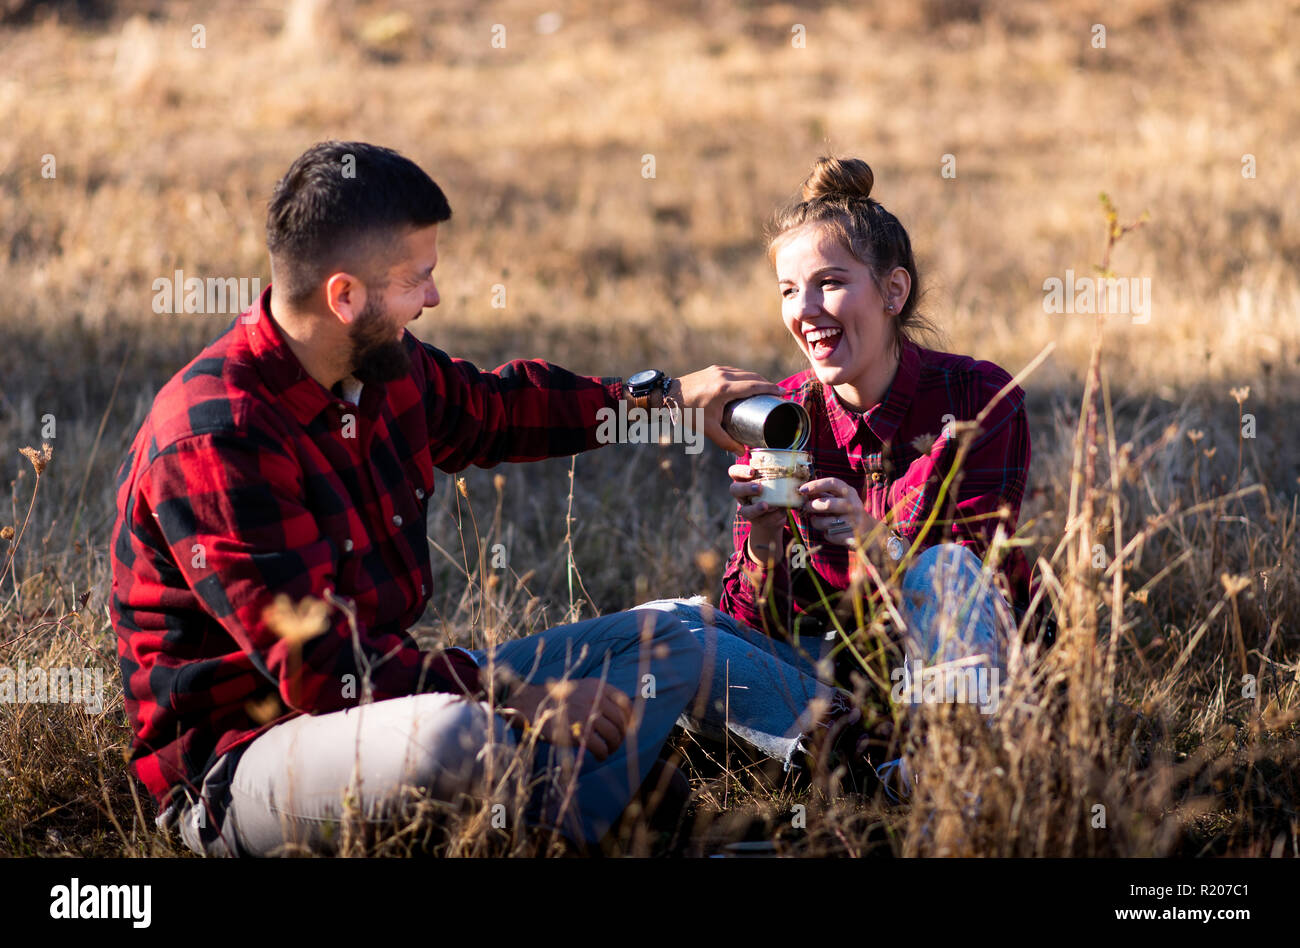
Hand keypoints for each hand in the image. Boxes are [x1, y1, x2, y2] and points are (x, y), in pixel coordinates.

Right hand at [499, 677, 632, 761]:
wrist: (530, 705)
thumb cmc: (556, 700)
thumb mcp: (580, 689)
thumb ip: (598, 696)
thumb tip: (620, 715)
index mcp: (598, 686)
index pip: (625, 703)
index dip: (630, 719)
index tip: (628, 728)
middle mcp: (596, 698)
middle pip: (621, 721)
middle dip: (621, 735)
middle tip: (614, 744)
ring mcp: (588, 715)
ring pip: (614, 735)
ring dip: (613, 747)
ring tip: (607, 751)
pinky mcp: (580, 733)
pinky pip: (601, 747)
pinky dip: (603, 754)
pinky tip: (599, 756)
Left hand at [673, 367, 781, 453]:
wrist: (668, 396)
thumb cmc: (688, 413)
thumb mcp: (708, 429)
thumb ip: (726, 442)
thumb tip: (743, 452)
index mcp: (724, 389)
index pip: (755, 385)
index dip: (771, 388)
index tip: (784, 392)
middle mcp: (723, 375)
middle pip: (753, 377)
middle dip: (767, 384)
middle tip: (778, 394)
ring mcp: (718, 370)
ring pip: (745, 372)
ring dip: (757, 379)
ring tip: (766, 390)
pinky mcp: (714, 369)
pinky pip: (736, 371)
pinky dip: (746, 377)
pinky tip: (749, 385)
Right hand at [729, 463, 786, 560]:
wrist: (774, 513)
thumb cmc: (775, 490)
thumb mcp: (775, 480)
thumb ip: (780, 476)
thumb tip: (797, 468)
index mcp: (744, 479)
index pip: (734, 472)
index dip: (740, 471)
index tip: (752, 472)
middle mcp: (741, 494)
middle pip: (734, 490)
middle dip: (746, 488)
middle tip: (759, 488)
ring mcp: (746, 509)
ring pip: (744, 510)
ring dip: (755, 508)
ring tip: (766, 506)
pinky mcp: (755, 522)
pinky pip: (759, 520)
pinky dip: (771, 516)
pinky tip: (779, 512)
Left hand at [799, 477, 880, 547]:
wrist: (869, 531)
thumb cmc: (848, 512)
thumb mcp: (840, 499)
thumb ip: (825, 495)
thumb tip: (803, 491)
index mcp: (849, 492)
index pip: (832, 483)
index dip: (816, 485)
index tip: (802, 490)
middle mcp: (854, 505)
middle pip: (827, 504)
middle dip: (812, 506)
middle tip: (806, 507)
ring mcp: (855, 521)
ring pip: (826, 523)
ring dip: (817, 522)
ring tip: (817, 521)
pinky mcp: (853, 536)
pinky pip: (831, 535)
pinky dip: (826, 534)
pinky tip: (830, 532)